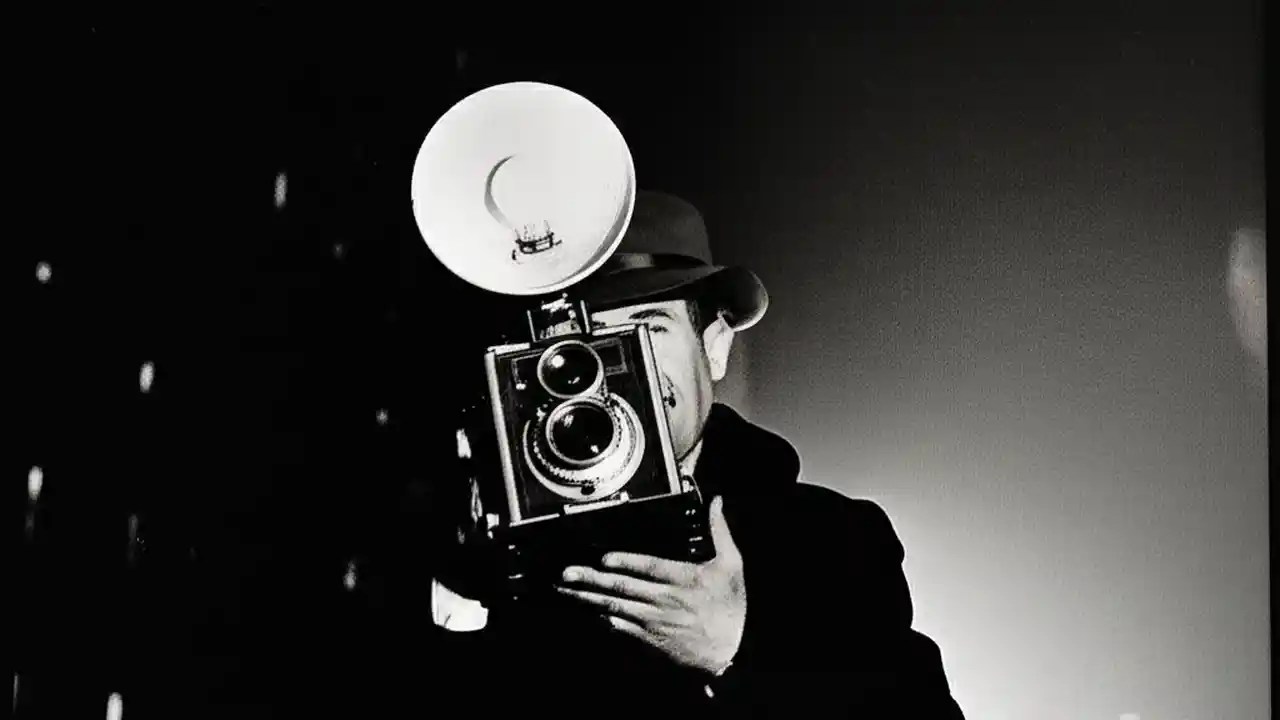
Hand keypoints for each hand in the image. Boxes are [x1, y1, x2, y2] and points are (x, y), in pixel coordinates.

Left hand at [555, 496, 746, 675]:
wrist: (732, 651)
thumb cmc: (731, 606)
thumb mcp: (732, 565)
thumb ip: (720, 530)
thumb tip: (717, 502)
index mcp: (685, 579)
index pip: (650, 567)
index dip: (627, 562)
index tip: (604, 558)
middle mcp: (666, 599)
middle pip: (624, 588)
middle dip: (592, 580)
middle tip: (567, 574)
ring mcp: (656, 621)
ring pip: (617, 607)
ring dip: (590, 599)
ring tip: (568, 591)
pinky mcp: (652, 638)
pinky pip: (623, 628)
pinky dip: (606, 619)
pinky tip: (590, 612)